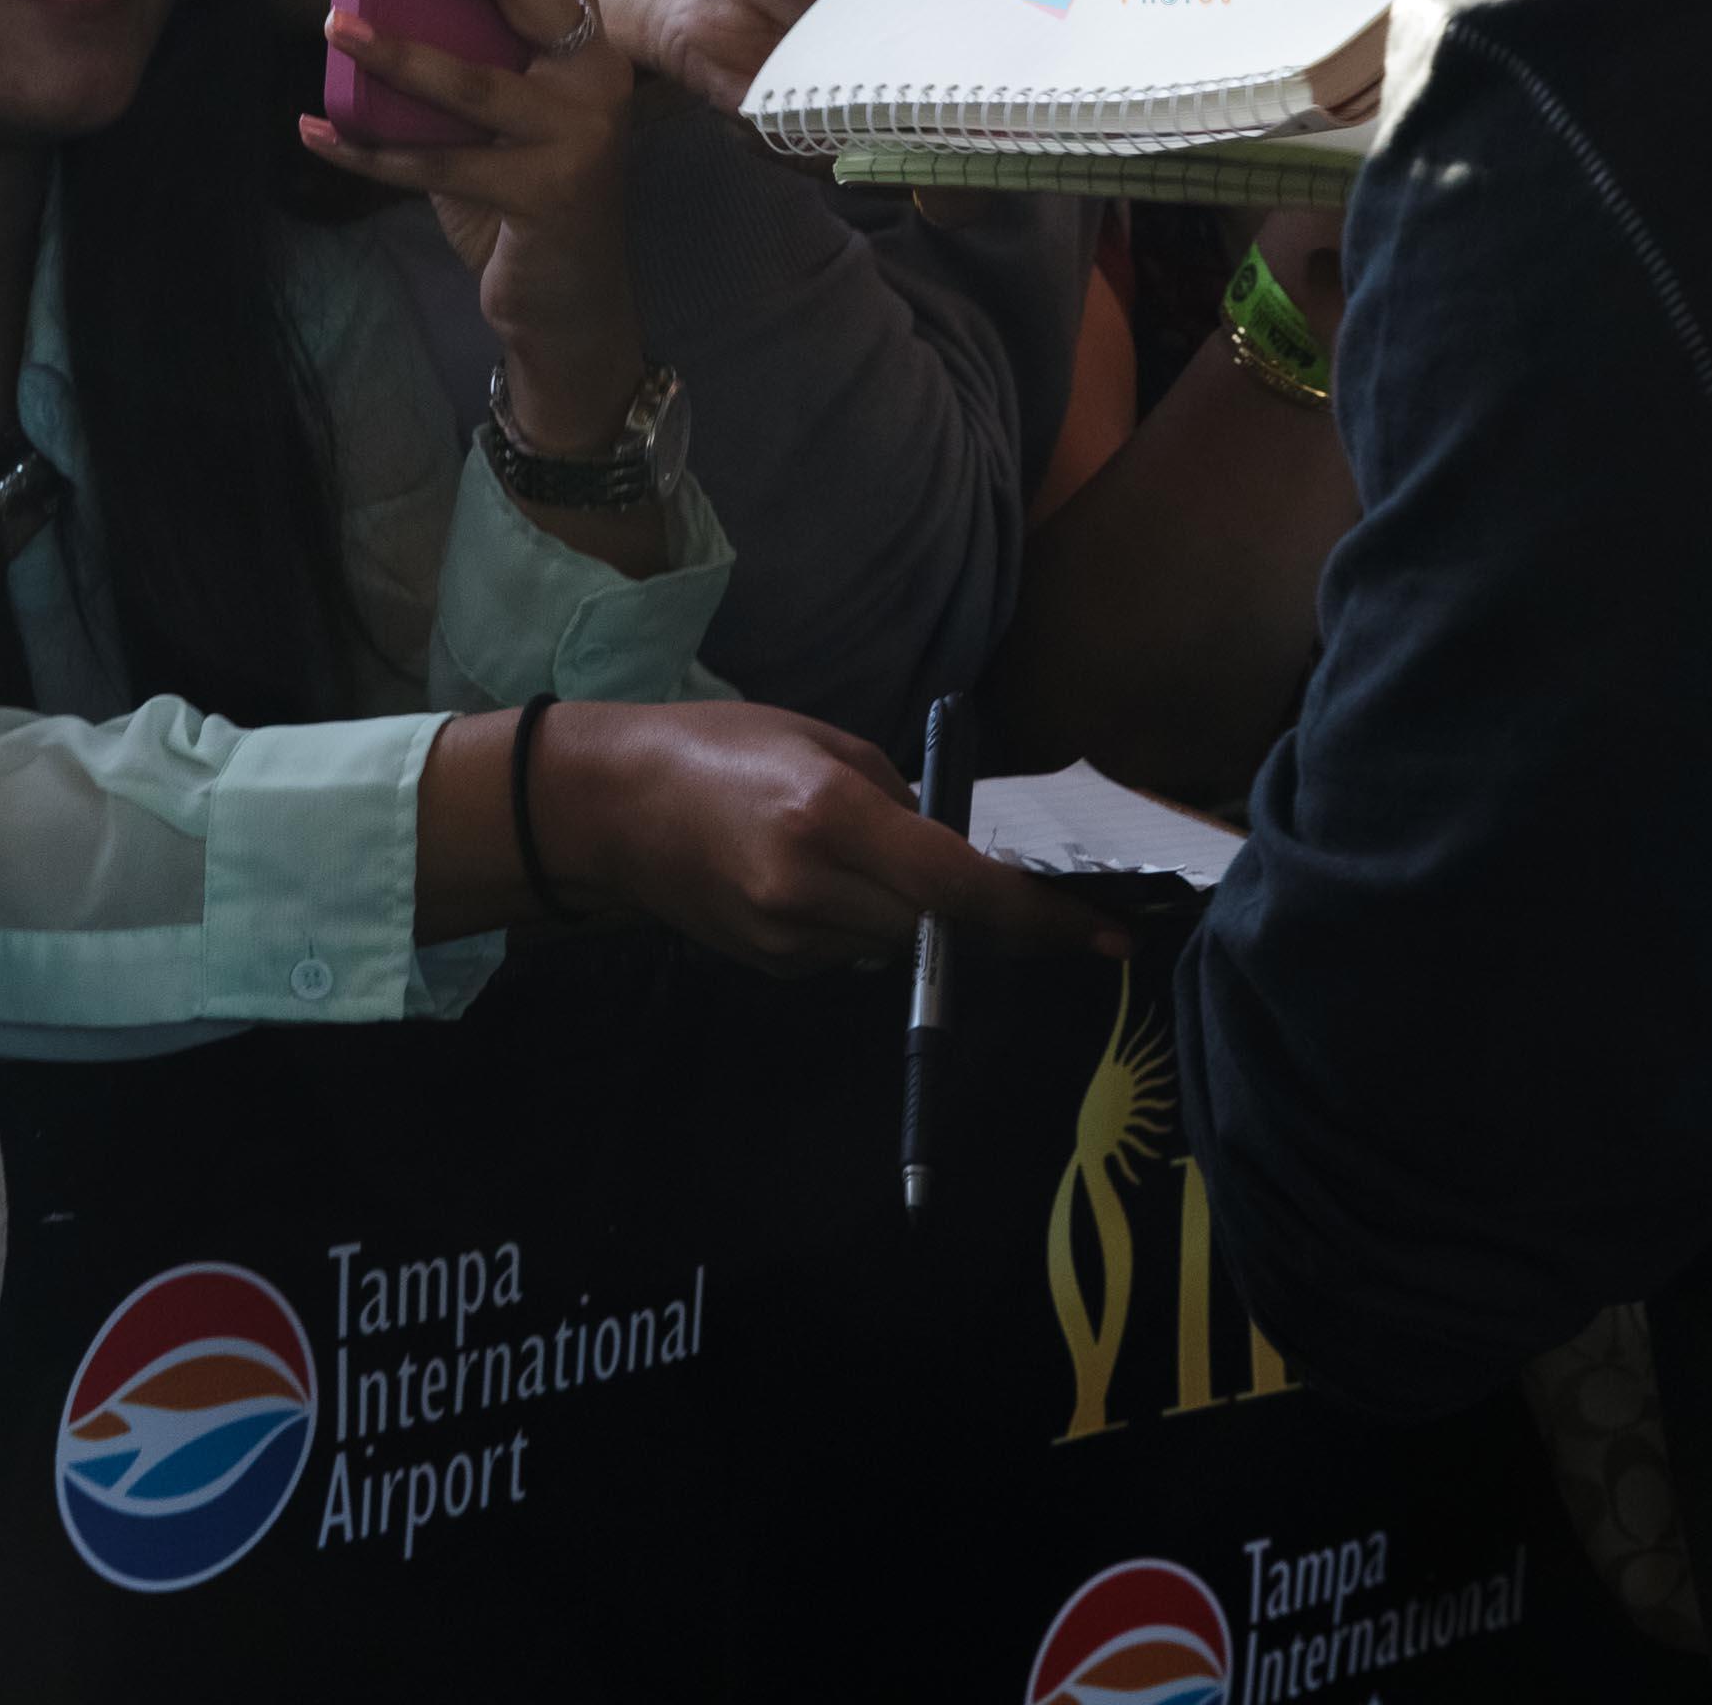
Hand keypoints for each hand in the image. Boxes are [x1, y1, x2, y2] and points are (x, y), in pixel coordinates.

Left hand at [303, 0, 643, 447]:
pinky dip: (366, 148)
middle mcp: (592, 74)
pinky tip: (309, 125)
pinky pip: (435, 166)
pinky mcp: (541, 198)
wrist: (570, 300)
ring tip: (336, 19)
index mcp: (587, 30)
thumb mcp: (507, 92)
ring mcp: (572, 137)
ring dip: (398, 52)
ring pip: (477, 82)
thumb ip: (470, 33)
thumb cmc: (527, 176)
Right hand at [525, 700, 1122, 968]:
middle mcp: (811, 891)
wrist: (605, 808)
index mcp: (831, 818)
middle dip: (998, 919)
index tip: (1106, 934)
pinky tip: (833, 881)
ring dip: (925, 915)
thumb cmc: (718, 748)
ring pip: (904, 947)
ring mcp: (788, 941)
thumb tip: (966, 853)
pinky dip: (873, 923)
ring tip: (886, 860)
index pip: (960, 888)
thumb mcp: (823, 743)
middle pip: (945, 931)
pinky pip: (857, 953)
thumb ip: (902, 802)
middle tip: (1048, 901)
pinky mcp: (772, 968)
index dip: (1041, 917)